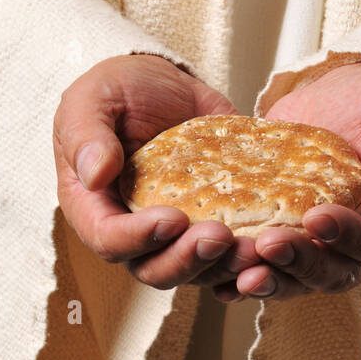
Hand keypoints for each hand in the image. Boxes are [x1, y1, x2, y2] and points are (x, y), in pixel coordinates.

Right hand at [53, 54, 257, 291]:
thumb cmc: (119, 92)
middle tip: (219, 236)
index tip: (171, 218)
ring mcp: (175, 238)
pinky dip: (251, 258)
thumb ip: (86, 133)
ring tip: (254, 246)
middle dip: (188, 259)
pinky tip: (274, 243)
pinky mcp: (211, 229)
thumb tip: (95, 174)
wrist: (165, 86)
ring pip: (197, 273)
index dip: (139, 238)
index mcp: (95, 208)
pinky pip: (230, 258)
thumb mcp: (92, 98)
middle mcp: (134, 234)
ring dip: (225, 266)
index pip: (109, 241)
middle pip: (155, 270)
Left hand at [223, 62, 360, 300]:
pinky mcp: (287, 243)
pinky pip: (268, 271)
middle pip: (335, 273)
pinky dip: (242, 280)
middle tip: (267, 245)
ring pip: (298, 282)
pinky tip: (218, 280)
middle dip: (301, 264)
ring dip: (270, 280)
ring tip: (241, 271)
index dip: (351, 237)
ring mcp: (321, 250)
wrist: (336, 99)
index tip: (317, 218)